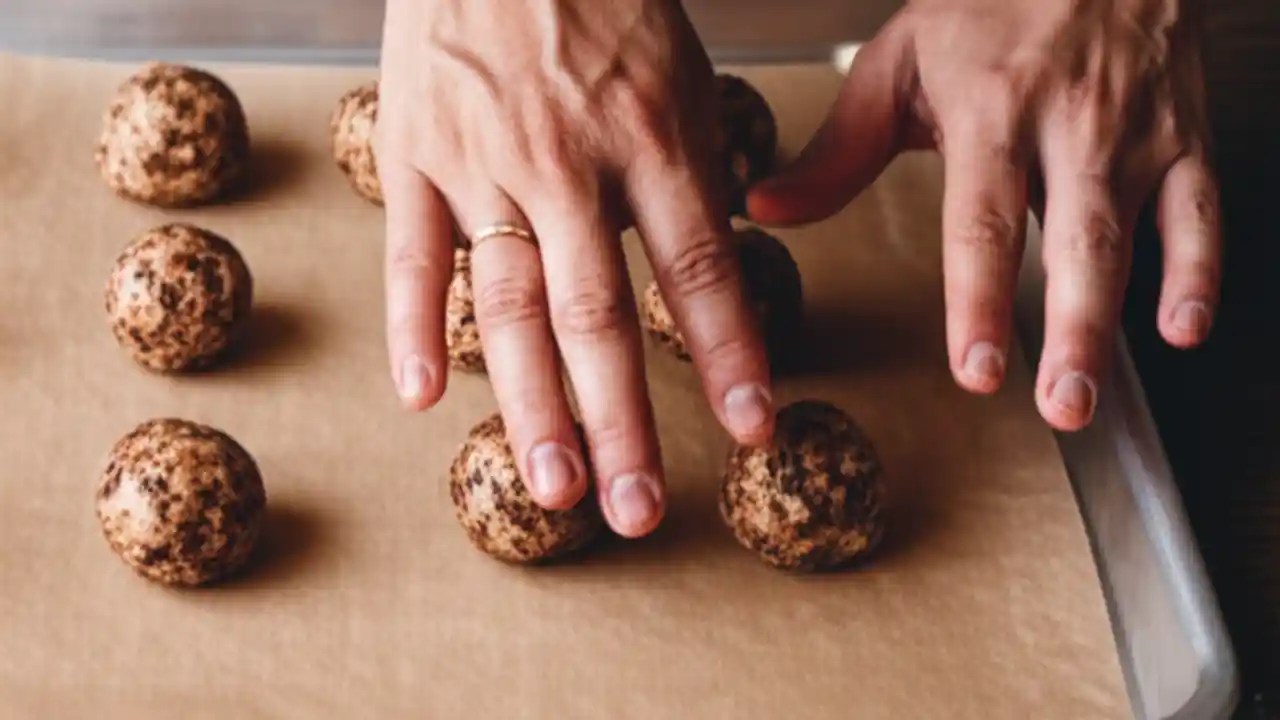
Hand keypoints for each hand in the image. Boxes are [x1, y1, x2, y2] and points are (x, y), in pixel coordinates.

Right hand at [378, 0, 773, 536]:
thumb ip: (692, 176)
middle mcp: (570, 163)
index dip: (727, 356)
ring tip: (553, 489)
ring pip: (507, 304)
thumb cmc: (605, 1)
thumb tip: (707, 272)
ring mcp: (484, 163)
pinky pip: (409, 253)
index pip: (699, 269)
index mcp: (652, 138)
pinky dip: (409, 327)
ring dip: (531, 405)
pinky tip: (420, 400)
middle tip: (638, 512)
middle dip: (623, 422)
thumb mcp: (680, 75)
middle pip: (598, 314)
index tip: (750, 431)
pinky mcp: (414, 152)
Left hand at [749, 0, 1219, 430]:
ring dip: (1114, 324)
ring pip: (1131, 238)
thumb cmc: (990, 2)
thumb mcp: (900, 60)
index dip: (981, 301)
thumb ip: (839, 147)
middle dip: (1065, 331)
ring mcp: (1133, 132)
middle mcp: (1068, 124)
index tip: (975, 368)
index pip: (983, 220)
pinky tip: (1183, 327)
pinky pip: (1202, 209)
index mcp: (991, 107)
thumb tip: (767, 209)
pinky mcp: (1183, 135)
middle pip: (1070, 243)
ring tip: (1088, 395)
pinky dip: (1200, 271)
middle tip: (1052, 406)